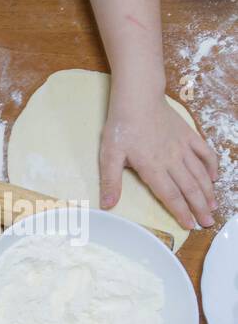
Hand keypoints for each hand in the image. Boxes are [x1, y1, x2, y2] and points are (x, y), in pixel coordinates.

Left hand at [100, 91, 218, 229]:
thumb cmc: (121, 127)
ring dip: (208, 191)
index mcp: (152, 167)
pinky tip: (214, 177)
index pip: (170, 195)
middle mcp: (172, 160)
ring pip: (199, 173)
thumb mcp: (109, 156)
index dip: (180, 211)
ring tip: (213, 206)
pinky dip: (211, 166)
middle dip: (199, 207)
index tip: (189, 225)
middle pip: (189, 188)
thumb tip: (108, 206)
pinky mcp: (188, 135)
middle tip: (209, 222)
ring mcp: (182, 147)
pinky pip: (205, 152)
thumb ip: (111, 182)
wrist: (138, 98)